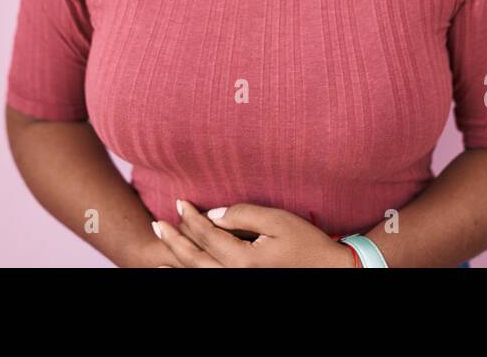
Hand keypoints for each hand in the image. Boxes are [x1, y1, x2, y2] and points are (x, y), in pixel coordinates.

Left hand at [152, 199, 355, 267]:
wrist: (329, 271)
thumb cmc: (306, 243)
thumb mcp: (277, 220)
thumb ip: (242, 214)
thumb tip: (212, 215)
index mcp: (242, 260)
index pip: (205, 235)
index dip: (190, 217)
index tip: (179, 202)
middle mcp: (236, 277)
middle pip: (194, 260)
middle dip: (173, 242)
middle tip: (157, 225)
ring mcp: (239, 284)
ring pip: (199, 275)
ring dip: (177, 262)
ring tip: (158, 253)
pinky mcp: (245, 284)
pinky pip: (212, 280)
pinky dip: (194, 274)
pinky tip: (183, 269)